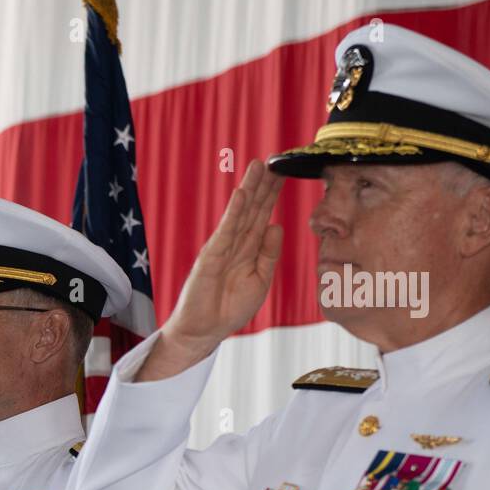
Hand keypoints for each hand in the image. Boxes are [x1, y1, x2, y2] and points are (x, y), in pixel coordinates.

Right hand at [138, 160, 283, 380]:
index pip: (262, 216)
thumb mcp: (260, 280)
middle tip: (276, 158)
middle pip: (253, 208)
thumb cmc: (230, 309)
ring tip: (259, 165)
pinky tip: (242, 194)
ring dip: (250, 188)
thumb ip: (268, 253)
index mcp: (247, 249)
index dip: (272, 195)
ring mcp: (222, 248)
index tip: (284, 173)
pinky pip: (226, 231)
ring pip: (240, 213)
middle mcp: (235, 244)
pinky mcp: (211, 257)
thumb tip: (276, 225)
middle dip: (264, 184)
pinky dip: (234, 212)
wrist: (204, 331)